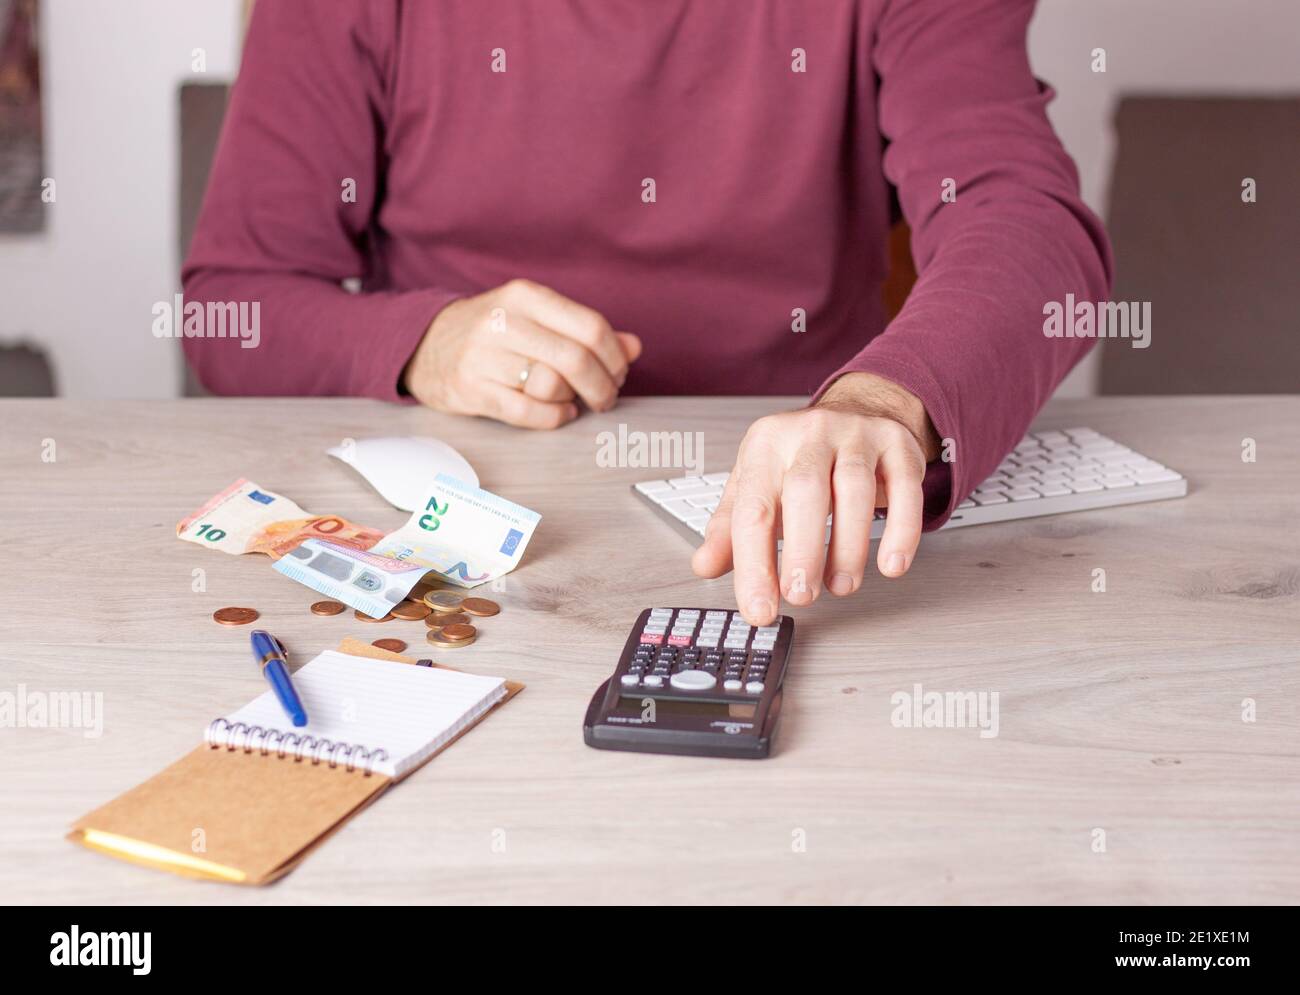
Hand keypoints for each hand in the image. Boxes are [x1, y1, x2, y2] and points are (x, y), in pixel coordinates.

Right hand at [403, 279, 641, 427]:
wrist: (425, 344)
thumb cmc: (493, 332)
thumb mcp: (537, 318)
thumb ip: (586, 330)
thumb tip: (634, 347)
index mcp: (526, 296)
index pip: (591, 327)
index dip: (615, 357)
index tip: (619, 372)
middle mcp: (503, 322)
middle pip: (577, 360)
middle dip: (603, 386)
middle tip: (606, 397)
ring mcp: (483, 357)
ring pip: (552, 386)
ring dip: (574, 400)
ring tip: (573, 399)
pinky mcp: (471, 390)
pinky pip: (528, 412)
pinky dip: (553, 418)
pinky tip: (558, 413)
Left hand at [692, 372, 940, 624]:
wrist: (858, 410)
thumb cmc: (801, 457)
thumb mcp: (758, 483)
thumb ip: (731, 528)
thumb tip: (705, 565)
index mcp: (765, 446)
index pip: (753, 509)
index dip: (753, 565)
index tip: (760, 608)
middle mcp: (809, 434)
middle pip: (803, 491)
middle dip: (802, 550)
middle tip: (801, 596)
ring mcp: (856, 435)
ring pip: (854, 488)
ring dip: (848, 546)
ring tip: (841, 586)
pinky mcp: (897, 445)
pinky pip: (904, 487)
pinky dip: (901, 529)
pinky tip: (890, 564)